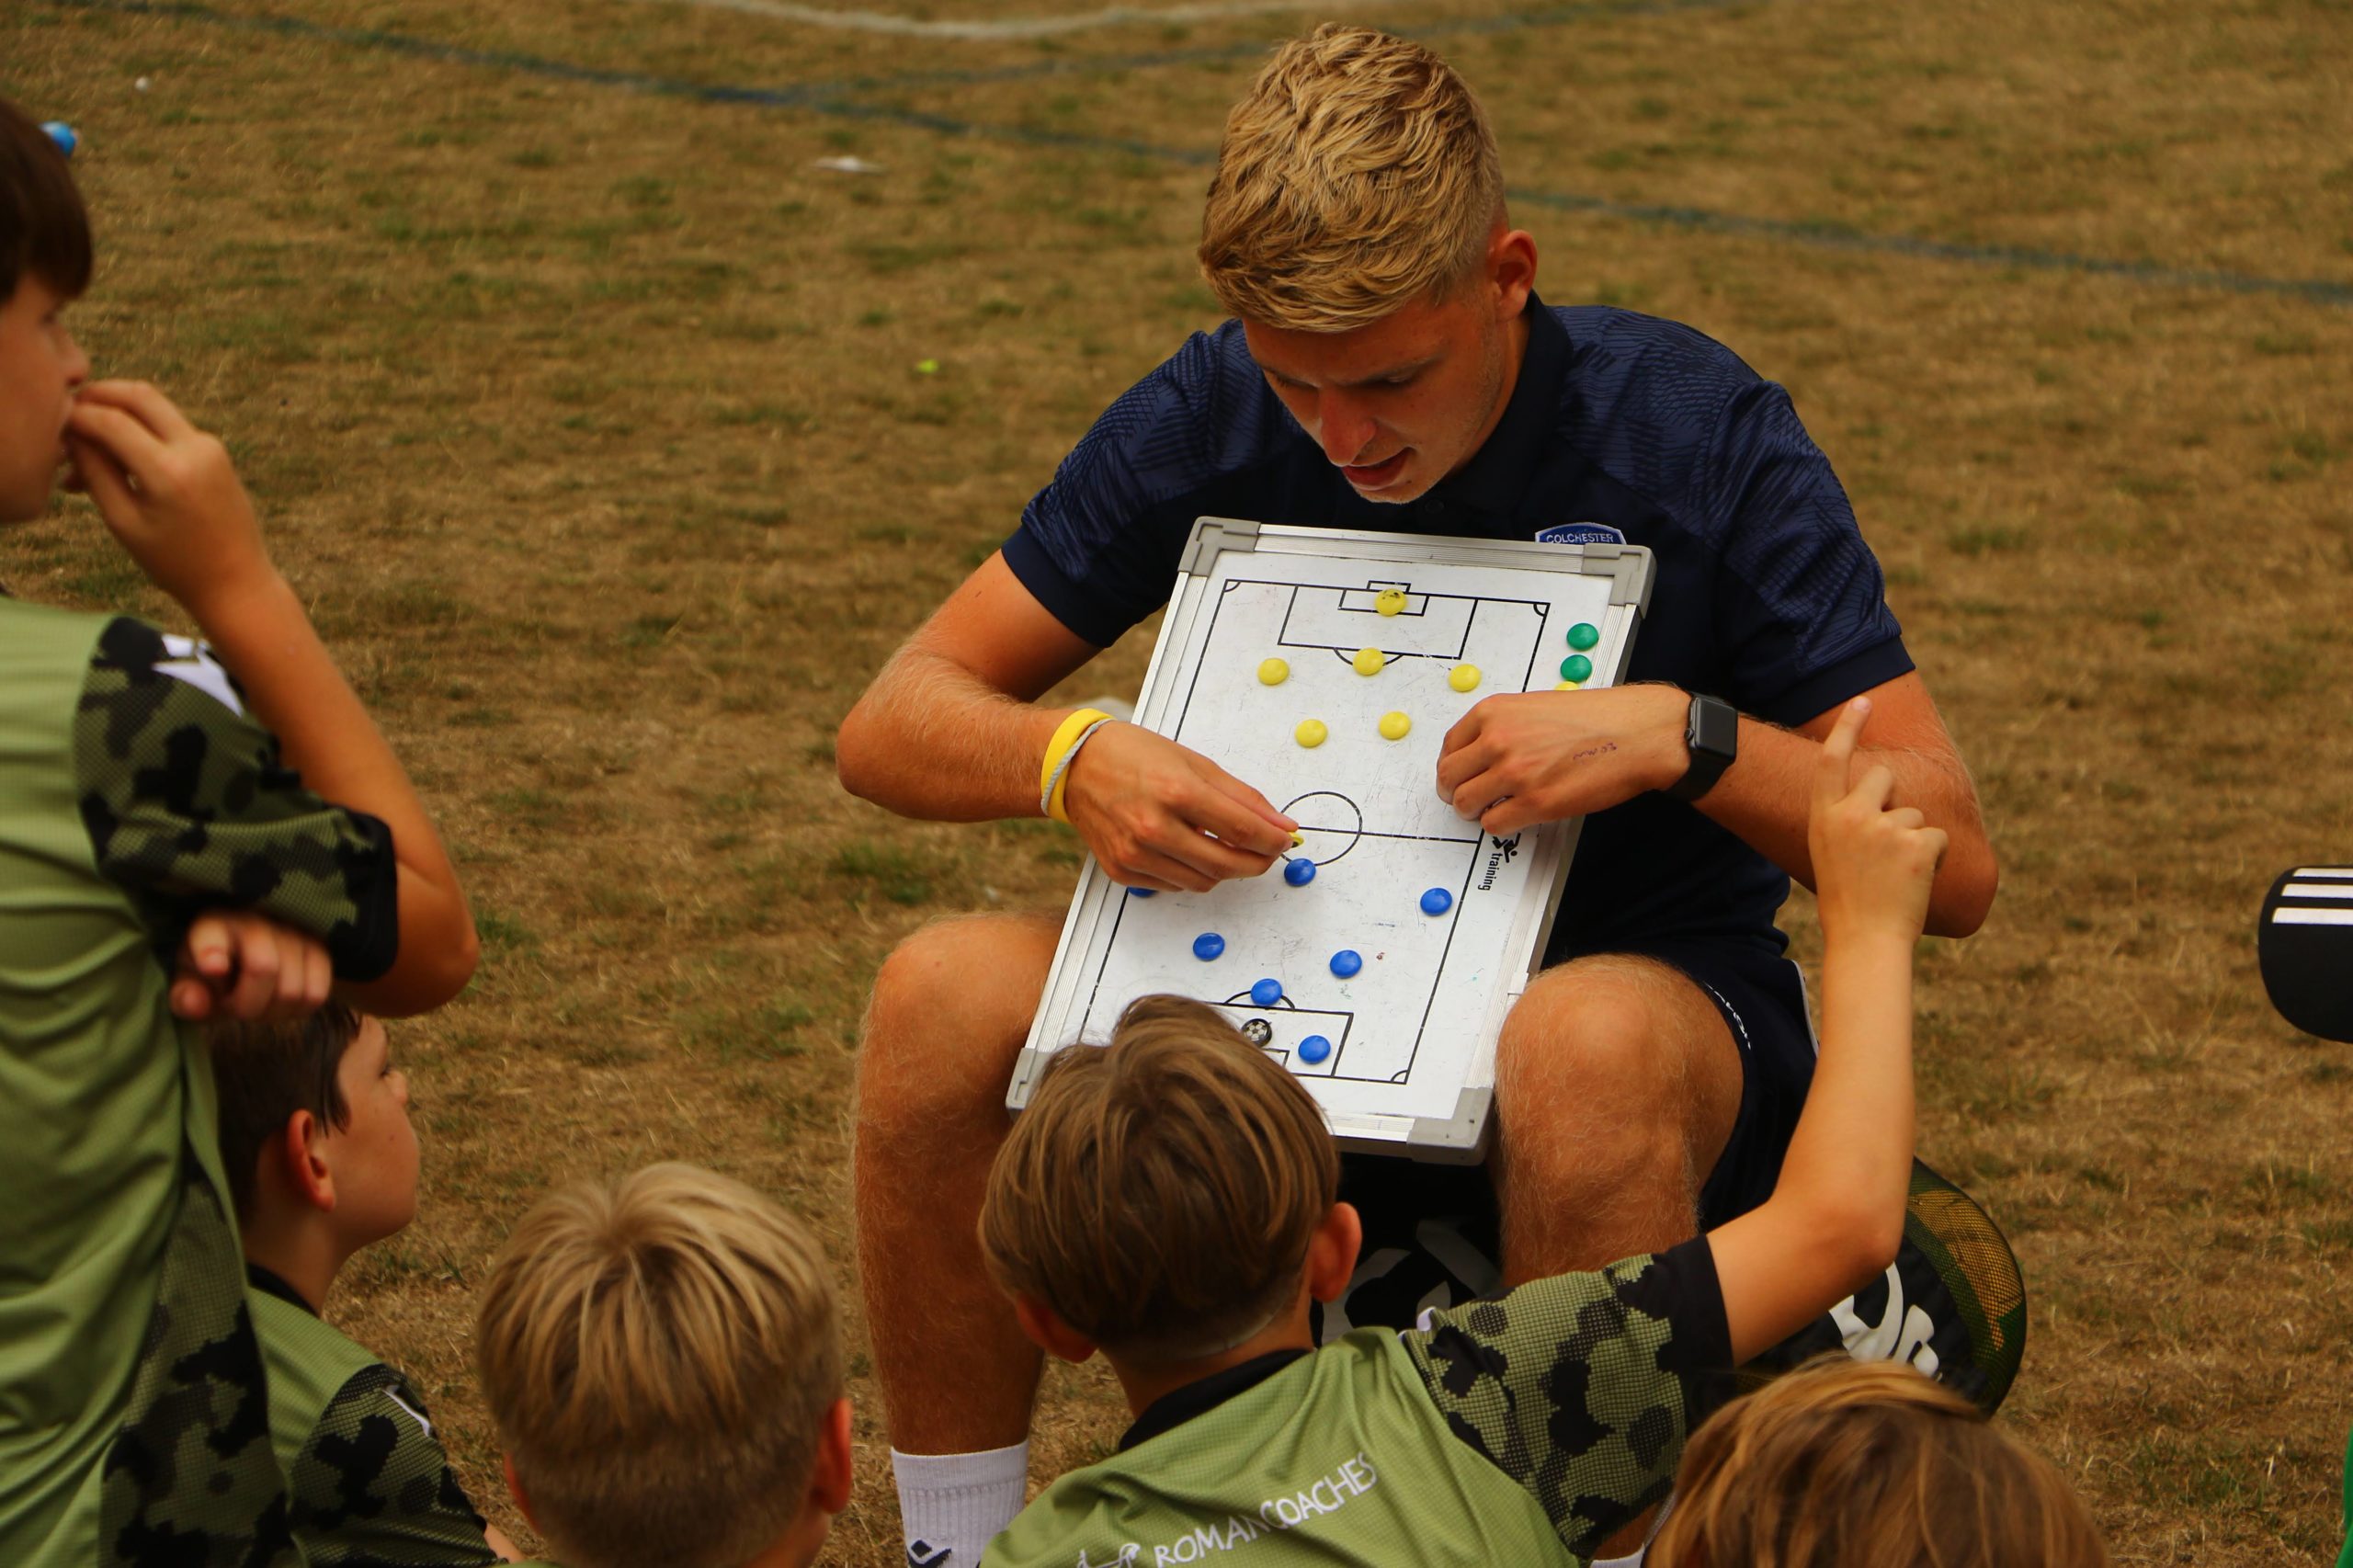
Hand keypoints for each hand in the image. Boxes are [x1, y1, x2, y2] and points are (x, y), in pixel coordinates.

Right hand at [63, 381, 280, 623]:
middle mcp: (196, 448)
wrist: (237, 581)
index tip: (55, 425)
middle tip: (70, 415)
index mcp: (170, 470)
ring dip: (118, 419)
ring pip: (155, 409)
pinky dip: (140, 435)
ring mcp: (210, 447)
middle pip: (139, 395)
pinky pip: (170, 428)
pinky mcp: (215, 452)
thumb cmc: (175, 562)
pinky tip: (115, 467)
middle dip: (99, 396)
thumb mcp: (124, 522)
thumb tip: (74, 434)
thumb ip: (96, 473)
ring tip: (86, 460)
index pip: (112, 420)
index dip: (77, 416)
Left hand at [169, 910, 333, 1023]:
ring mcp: (294, 930)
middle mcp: (256, 918)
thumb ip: (185, 997)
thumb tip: (197, 1003)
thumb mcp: (190, 985)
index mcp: (213, 924)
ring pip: (292, 988)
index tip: (213, 968)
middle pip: (264, 968)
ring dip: (272, 1011)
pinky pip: (316, 994)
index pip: (216, 933)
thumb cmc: (214, 974)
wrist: (249, 958)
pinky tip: (281, 1003)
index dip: (214, 950)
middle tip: (234, 1008)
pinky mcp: (321, 948)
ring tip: (258, 1005)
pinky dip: (297, 1009)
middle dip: (247, 1004)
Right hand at [1062, 723, 1296, 891]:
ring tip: (1220, 844)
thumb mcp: (1195, 763)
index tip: (1285, 840)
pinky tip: (1183, 848)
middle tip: (1265, 851)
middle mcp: (1153, 827)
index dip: (1273, 840)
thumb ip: (1242, 797)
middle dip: (1256, 862)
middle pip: (1226, 865)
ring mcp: (1134, 853)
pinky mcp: (1121, 871)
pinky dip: (1189, 872)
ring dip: (1223, 868)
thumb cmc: (1134, 756)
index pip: (1242, 831)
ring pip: (1203, 882)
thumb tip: (1281, 825)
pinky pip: (1174, 885)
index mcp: (1176, 791)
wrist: (1073, 766)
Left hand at [1435, 684, 1687, 834]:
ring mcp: (1515, 773)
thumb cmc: (1598, 717)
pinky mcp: (1535, 802)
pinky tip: (1513, 818)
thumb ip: (1505, 725)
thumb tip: (1482, 749)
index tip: (1459, 775)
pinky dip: (1499, 825)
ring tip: (1490, 810)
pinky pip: (1494, 823)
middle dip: (1455, 792)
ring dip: (1474, 812)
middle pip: (1450, 777)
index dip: (1452, 766)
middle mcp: (1498, 740)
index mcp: (1495, 712)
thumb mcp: (1537, 705)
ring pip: (1465, 804)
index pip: (1450, 746)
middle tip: (1467, 800)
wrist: (1638, 732)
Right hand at [1809, 697, 1946, 944]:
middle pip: (1884, 778)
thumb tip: (1881, 793)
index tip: (1861, 701)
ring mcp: (1883, 828)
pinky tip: (1913, 880)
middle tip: (1883, 844)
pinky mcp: (1915, 843)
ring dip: (1913, 839)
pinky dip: (1932, 857)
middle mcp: (1850, 815)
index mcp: (1823, 817)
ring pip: (1914, 813)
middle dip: (1893, 800)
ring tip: (1894, 874)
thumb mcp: (1831, 852)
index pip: (1831, 760)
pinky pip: (1935, 836)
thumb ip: (1848, 819)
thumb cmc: (1848, 900)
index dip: (1846, 727)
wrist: (1865, 940)